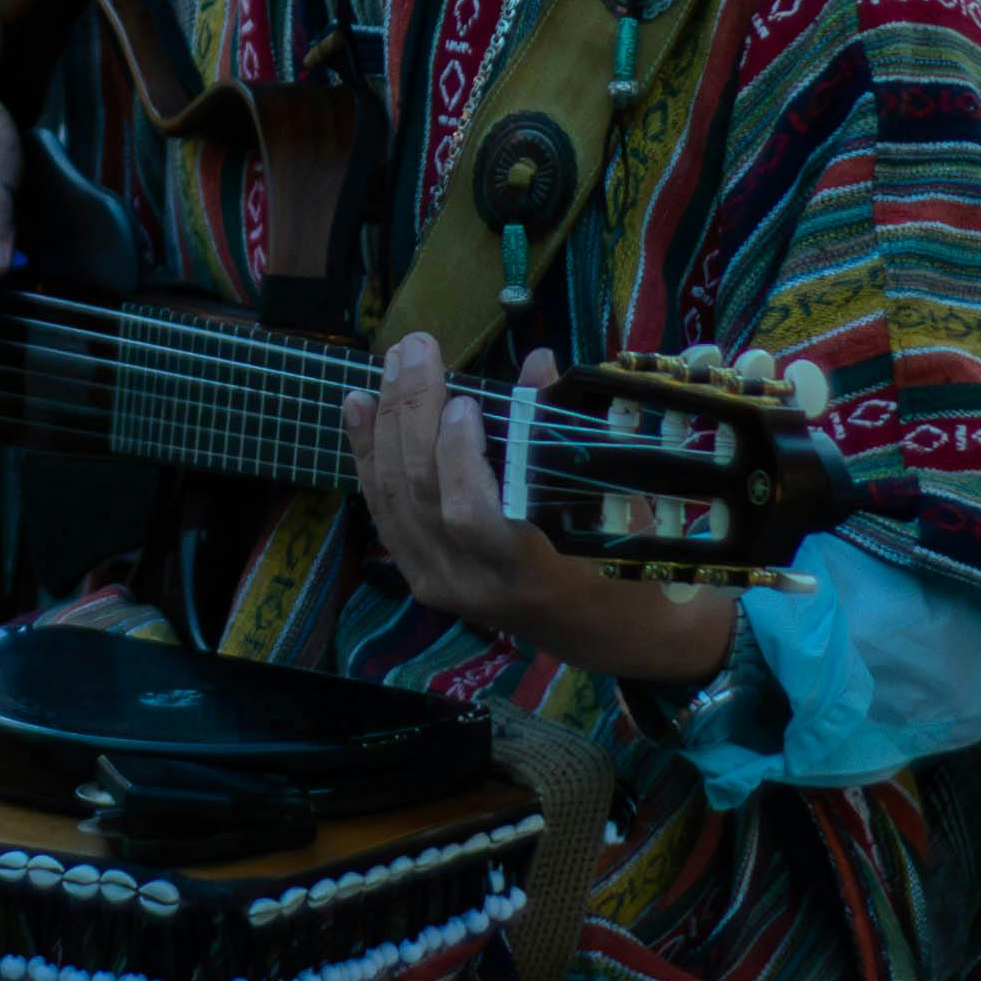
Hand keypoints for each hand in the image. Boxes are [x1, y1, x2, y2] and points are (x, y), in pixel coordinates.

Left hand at [344, 334, 743, 689]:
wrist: (609, 632)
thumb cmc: (621, 556)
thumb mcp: (609, 497)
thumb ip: (562, 429)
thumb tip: (536, 360)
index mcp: (529, 569)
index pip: (469, 512)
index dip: (457, 453)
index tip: (466, 396)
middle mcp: (474, 584)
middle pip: (421, 492)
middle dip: (413, 411)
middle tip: (416, 348)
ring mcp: (442, 586)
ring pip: (393, 498)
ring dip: (385, 424)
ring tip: (388, 363)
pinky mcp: (425, 580)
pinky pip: (386, 513)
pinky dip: (368, 456)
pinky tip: (358, 409)